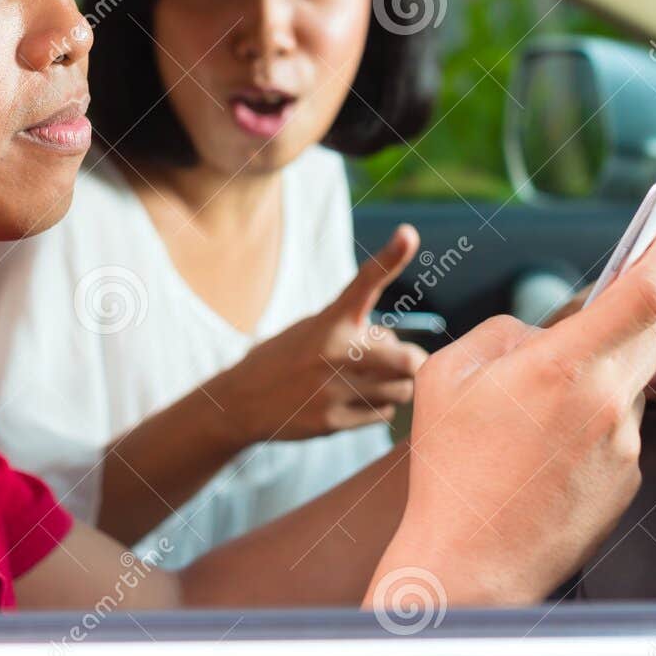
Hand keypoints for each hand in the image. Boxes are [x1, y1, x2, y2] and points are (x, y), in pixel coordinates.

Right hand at [212, 226, 427, 443]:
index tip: (408, 233)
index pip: (364, 282)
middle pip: (408, 360)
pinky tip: (354, 400)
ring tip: (370, 380)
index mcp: (330, 320)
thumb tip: (404, 353)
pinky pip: (383, 414)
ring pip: (400, 390)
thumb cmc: (289, 357)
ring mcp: (333, 389)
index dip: (390, 257)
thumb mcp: (314, 328)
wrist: (241, 401)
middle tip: (402, 361)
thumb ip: (358, 333)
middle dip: (413, 362)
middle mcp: (333, 351)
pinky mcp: (332, 421)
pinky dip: (379, 407)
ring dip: (396, 385)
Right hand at [373, 223, 655, 606]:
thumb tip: (542, 331)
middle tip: (581, 337)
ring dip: (601, 383)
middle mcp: (606, 403)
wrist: (469, 560)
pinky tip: (549, 455)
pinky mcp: (630, 480)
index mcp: (562, 366)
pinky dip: (596, 428)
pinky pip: (623, 431)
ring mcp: (624, 446)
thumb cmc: (451, 469)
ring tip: (539, 421)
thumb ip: (505, 331)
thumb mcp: (449, 374)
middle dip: (629, 323)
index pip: (646, 291)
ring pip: (633, 385)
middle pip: (653, 336)